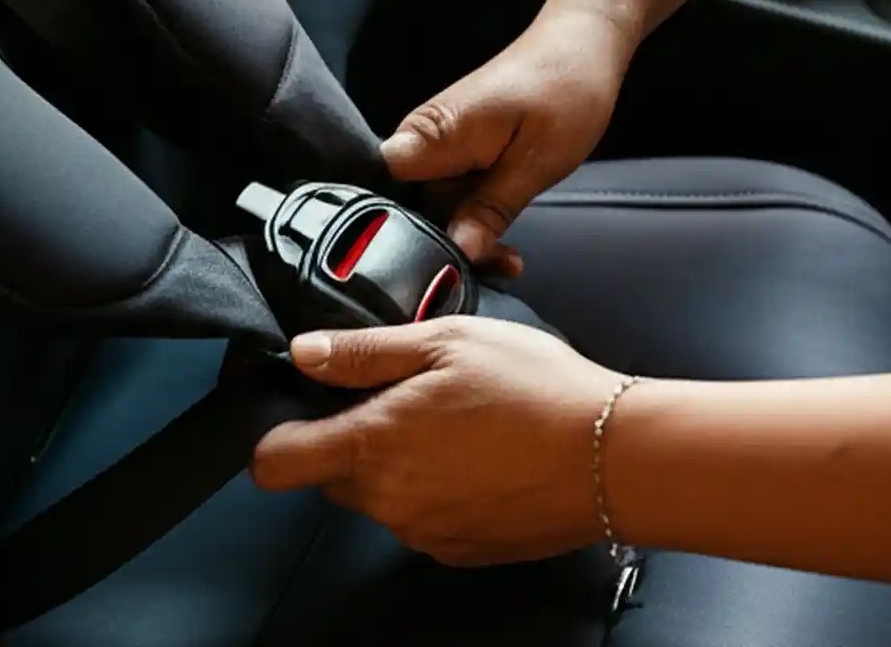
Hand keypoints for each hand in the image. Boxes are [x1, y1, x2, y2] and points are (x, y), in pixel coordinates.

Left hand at [251, 316, 622, 566]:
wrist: (615, 457)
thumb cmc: (537, 391)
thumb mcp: (446, 341)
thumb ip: (364, 351)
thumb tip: (306, 352)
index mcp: (373, 445)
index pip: (275, 464)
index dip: (275, 438)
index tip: (298, 416)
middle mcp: (389, 500)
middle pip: (330, 476)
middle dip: (351, 441)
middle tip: (405, 402)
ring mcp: (423, 531)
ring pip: (378, 497)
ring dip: (396, 465)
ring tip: (453, 426)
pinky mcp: (458, 549)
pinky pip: (420, 518)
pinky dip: (433, 491)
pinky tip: (476, 459)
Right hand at [382, 9, 637, 272]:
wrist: (583, 48)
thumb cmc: (564, 91)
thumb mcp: (534, 163)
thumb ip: (488, 210)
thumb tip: (456, 253)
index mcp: (430, 135)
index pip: (377, 190)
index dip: (389, 232)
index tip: (424, 265)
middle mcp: (421, 142)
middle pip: (404, 209)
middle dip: (437, 246)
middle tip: (485, 272)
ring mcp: (436, 152)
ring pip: (430, 211)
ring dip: (462, 240)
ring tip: (505, 262)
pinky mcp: (453, 159)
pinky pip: (451, 201)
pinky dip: (474, 224)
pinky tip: (501, 248)